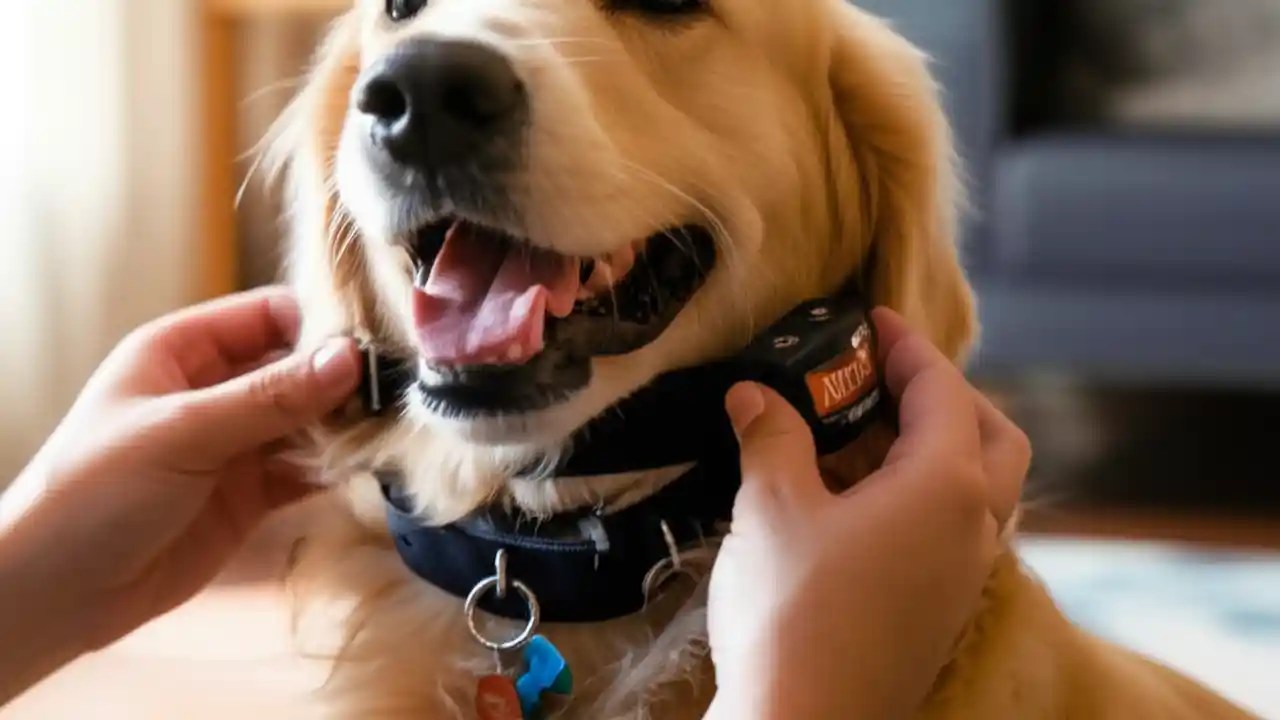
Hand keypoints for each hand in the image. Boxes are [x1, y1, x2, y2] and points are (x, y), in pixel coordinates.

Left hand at [0, 287, 359, 702]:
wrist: (58, 594)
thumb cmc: (94, 492)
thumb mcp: (183, 432)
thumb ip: (269, 397)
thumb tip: (349, 357)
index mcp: (181, 350)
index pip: (267, 315)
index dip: (318, 324)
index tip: (371, 343)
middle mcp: (213, 390)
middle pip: (295, 367)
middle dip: (341, 378)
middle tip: (397, 391)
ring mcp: (234, 445)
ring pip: (307, 420)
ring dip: (344, 425)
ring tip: (392, 429)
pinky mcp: (250, 496)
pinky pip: (305, 470)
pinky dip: (335, 468)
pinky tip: (367, 467)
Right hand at [705, 308, 1028, 719]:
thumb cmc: (791, 612)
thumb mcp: (771, 509)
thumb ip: (771, 439)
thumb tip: (753, 396)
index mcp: (946, 488)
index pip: (945, 392)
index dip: (908, 347)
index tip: (874, 320)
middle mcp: (974, 529)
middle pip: (994, 438)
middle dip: (950, 396)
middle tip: (890, 378)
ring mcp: (965, 578)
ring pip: (979, 489)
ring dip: (939, 448)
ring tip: (868, 436)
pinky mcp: (942, 613)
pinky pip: (955, 531)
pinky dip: (925, 497)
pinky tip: (862, 504)